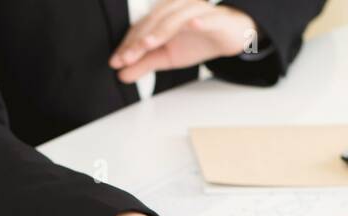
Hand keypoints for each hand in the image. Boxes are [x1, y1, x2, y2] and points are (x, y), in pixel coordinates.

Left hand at [109, 0, 257, 83]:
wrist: (231, 36)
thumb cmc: (198, 40)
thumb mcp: (167, 56)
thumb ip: (145, 63)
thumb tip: (121, 74)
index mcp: (164, 15)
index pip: (143, 28)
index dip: (129, 44)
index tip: (117, 61)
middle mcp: (178, 8)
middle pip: (155, 21)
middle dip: (140, 40)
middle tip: (128, 57)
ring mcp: (198, 11)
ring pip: (176, 17)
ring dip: (161, 30)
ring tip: (148, 44)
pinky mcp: (217, 18)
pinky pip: (208, 18)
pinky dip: (200, 20)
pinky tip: (193, 25)